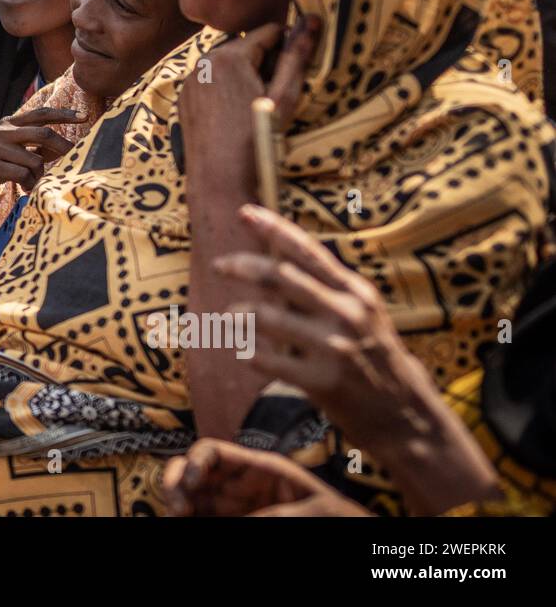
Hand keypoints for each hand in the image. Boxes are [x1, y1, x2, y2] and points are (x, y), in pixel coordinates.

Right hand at [0, 108, 80, 237]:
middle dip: (62, 147)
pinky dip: (28, 184)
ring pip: (34, 160)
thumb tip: (64, 147)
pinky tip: (25, 188)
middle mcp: (2, 130)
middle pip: (43, 133)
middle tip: (73, 157)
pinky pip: (22, 175)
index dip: (63, 114)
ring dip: (39, 175)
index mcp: (10, 123)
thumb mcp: (16, 152)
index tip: (84, 117)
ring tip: (34, 183)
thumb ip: (36, 146)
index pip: (41, 114)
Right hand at [163, 438, 370, 515]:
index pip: (213, 451)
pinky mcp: (231, 523)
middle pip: (190, 471)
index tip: (191, 482)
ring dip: (175, 504)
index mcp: (259, 469)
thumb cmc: (342, 520)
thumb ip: (280, 514)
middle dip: (174, 482)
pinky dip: (185, 519)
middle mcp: (238, 487)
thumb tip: (243, 520)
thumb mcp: (318, 510)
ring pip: (188, 498)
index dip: (194, 461)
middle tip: (178, 508)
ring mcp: (232, 508)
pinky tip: (183, 523)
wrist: (354, 538)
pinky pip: (200, 517)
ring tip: (178, 519)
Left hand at [177, 16, 318, 194]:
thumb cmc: (257, 140)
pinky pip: (210, 81)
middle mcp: (204, 62)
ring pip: (227, 63)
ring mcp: (190, 80)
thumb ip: (297, 55)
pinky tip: (236, 113)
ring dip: (245, 73)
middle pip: (246, 47)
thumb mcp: (284, 97)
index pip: (269, 32)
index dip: (288, 46)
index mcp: (229, 57)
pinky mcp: (184, 98)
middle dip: (265, 61)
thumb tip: (313, 19)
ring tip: (257, 105)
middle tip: (276, 92)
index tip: (296, 69)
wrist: (220, 179)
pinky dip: (226, 88)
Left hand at [216, 204, 448, 453]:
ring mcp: (334, 347)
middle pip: (281, 276)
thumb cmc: (373, 353)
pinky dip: (250, 353)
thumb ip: (324, 284)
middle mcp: (346, 312)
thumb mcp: (361, 309)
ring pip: (269, 317)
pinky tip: (244, 352)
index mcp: (354, 291)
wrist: (405, 413)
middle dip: (243, 265)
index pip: (308, 250)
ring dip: (240, 314)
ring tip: (229, 317)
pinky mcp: (323, 382)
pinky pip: (270, 361)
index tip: (245, 212)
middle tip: (219, 264)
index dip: (273, 228)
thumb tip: (276, 251)